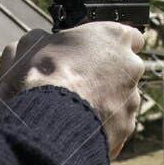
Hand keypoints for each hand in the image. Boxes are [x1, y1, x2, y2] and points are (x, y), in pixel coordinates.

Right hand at [0, 24, 144, 157]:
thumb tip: (41, 43)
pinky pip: (115, 125)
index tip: (95, 53)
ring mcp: (131, 99)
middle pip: (125, 69)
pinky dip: (100, 127)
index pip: (128, 36)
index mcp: (114, 37)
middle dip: (107, 76)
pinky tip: (79, 128)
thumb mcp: (32, 43)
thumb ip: (45, 39)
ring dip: (104, 102)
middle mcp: (131, 66)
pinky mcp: (125, 128)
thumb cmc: (41, 76)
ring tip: (74, 110)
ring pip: (121, 99)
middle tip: (80, 83)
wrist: (47, 122)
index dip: (109, 45)